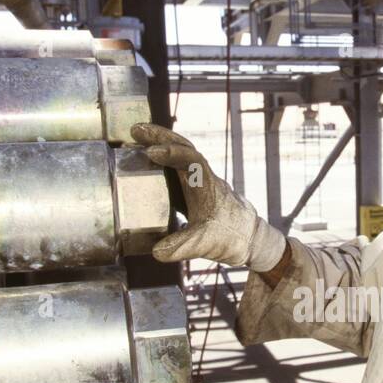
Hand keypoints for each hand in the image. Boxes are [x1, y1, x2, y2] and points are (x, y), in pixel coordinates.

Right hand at [130, 123, 287, 270]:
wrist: (249, 238)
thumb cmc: (232, 236)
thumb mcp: (204, 244)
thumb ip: (181, 247)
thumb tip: (155, 252)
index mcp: (208, 184)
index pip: (191, 158)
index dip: (172, 152)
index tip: (150, 152)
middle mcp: (202, 177)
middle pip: (182, 146)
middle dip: (159, 136)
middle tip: (134, 130)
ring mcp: (197, 182)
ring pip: (178, 155)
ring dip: (158, 145)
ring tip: (133, 140)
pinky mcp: (191, 191)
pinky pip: (174, 171)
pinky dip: (159, 164)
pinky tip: (143, 165)